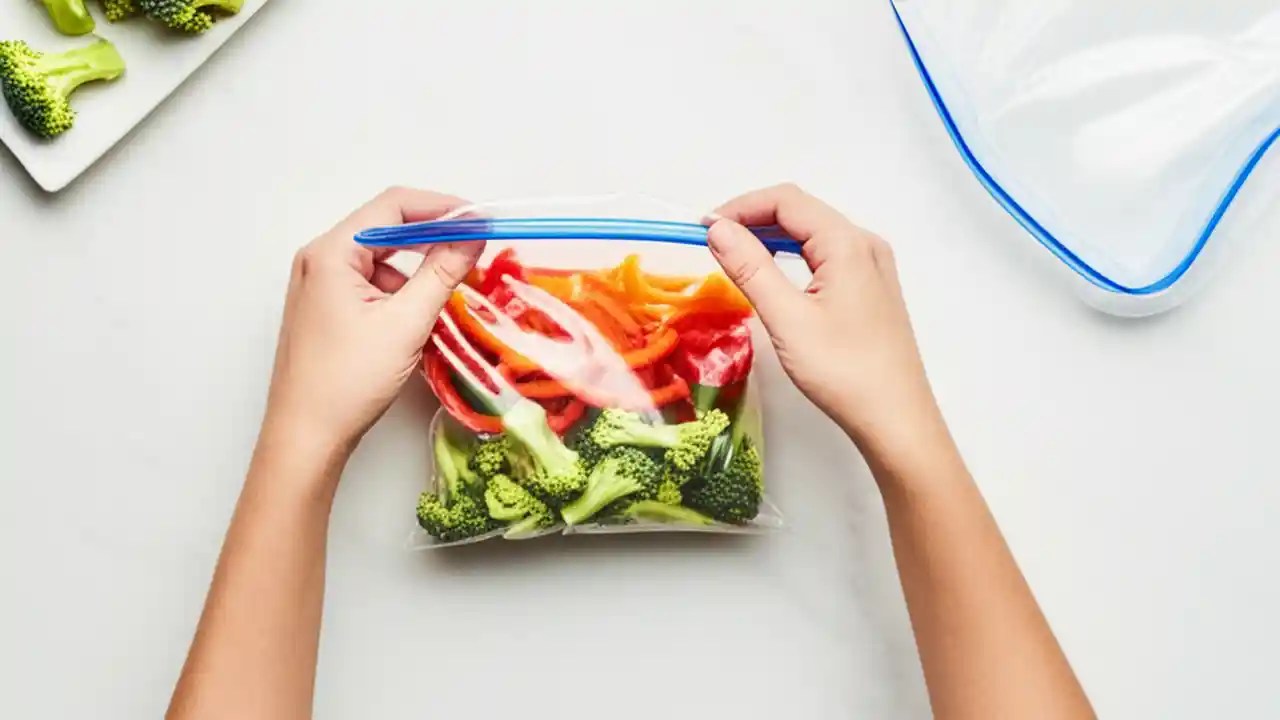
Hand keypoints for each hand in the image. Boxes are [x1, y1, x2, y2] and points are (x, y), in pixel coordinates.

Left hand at [262, 187, 484, 457]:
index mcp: (331, 253)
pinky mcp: (325, 309)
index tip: (480, 220)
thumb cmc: (349, 380)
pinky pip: (370, 284)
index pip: (393, 206)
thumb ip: (442, 272)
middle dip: (433, 239)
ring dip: (417, 271)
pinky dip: (400, 293)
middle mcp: (319, 260)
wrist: (306, 436)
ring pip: (381, 260)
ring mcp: (318, 285)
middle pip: (386, 229)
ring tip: (447, 296)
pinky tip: (418, 320)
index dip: (442, 207)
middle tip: (474, 251)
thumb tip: (472, 235)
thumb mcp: (406, 322)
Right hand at [707, 184, 940, 457]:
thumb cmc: (843, 372)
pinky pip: (827, 255)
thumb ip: (750, 268)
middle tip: (714, 243)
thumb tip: (719, 230)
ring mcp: (873, 266)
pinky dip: (794, 256)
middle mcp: (865, 244)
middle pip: (802, 211)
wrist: (896, 419)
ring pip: (814, 233)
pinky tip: (775, 276)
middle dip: (754, 219)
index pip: (786, 201)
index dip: (740, 207)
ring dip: (773, 237)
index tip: (703, 229)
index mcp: (848, 244)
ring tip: (736, 257)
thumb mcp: (787, 319)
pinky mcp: (872, 289)